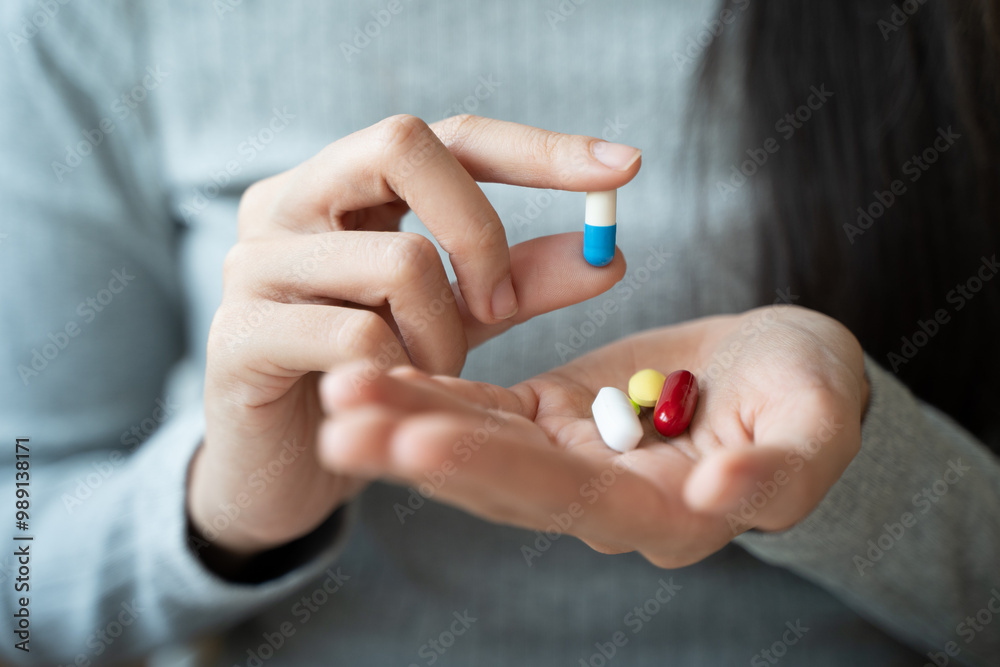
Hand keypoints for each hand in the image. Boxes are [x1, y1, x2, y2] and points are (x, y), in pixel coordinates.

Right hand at [189, 114, 641, 560]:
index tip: (622, 169)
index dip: (537, 149)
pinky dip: (403, 374)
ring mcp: (253, 264)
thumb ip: (518, 284)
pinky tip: (391, 396)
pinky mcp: (237, 336)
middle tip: (495, 307)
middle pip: (403, 143)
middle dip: (480, 230)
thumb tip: (609, 254)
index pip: (447, 136)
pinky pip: (356, 338)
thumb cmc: (370, 377)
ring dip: (444, 331)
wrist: (282, 465)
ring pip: (397, 256)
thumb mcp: (454, 321)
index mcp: (340, 187)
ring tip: (433, 371)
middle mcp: (287, 202)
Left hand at [318, 305, 868, 567]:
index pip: (563, 497)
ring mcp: (565, 457)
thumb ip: (774, 473)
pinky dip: (430, 389)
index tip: (416, 443)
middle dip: (415, 449)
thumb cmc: (810, 396)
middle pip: (494, 479)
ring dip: (403, 417)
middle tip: (338, 421)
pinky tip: (375, 369)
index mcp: (658, 511)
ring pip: (475, 442)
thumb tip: (716, 496)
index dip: (490, 472)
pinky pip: (482, 406)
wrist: (783, 374)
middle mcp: (596, 498)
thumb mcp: (815, 427)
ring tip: (337, 387)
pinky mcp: (550, 416)